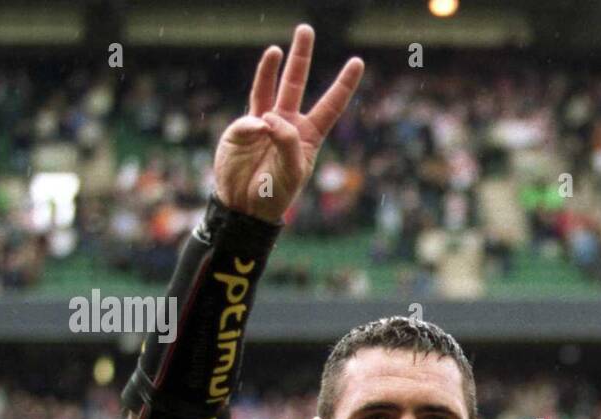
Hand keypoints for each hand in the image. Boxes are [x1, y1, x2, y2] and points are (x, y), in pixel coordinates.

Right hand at [214, 24, 364, 222]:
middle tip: (306, 29)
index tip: (358, 61)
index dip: (344, 84)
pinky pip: (249, 118)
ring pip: (270, 87)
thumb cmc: (275, 193)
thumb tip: (268, 117)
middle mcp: (287, 123)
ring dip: (271, 66)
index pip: (331, 105)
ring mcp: (263, 122)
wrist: (246, 206)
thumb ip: (288, 144)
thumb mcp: (292, 173)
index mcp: (309, 135)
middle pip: (297, 83)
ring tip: (276, 48)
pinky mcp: (242, 128)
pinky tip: (258, 130)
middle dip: (302, 56)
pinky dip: (253, 124)